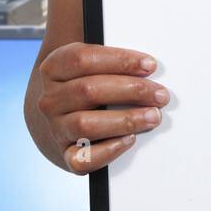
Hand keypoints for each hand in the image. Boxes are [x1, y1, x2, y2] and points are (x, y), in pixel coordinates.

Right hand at [37, 42, 170, 174]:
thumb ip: (109, 52)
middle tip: (160, 94)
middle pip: (88, 90)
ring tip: (153, 116)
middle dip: (131, 91)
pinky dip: (108, 151)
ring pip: (85, 124)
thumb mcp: (88, 61)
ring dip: (125, 120)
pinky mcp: (66, 154)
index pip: (82, 59)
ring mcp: (56, 128)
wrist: (59, 118)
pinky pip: (82, 159)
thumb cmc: (85, 84)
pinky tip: (130, 139)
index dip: (119, 60)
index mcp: (54, 68)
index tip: (150, 65)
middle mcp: (50, 99)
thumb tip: (144, 57)